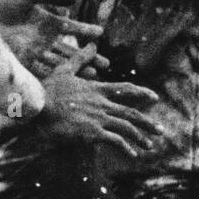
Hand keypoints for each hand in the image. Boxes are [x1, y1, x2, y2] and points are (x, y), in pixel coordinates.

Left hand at [0, 0, 108, 78]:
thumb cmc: (0, 5)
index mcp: (46, 24)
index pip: (71, 29)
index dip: (85, 32)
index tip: (100, 35)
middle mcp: (43, 42)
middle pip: (70, 51)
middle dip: (88, 58)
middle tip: (106, 66)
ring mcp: (35, 55)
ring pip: (62, 64)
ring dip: (78, 70)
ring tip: (95, 76)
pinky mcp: (25, 65)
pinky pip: (45, 72)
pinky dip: (59, 76)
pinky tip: (71, 81)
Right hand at [36, 43, 161, 157]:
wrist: (37, 107)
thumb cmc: (47, 90)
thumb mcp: (64, 70)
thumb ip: (80, 58)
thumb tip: (92, 43)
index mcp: (97, 89)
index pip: (126, 89)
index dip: (142, 93)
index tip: (155, 98)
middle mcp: (102, 103)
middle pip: (132, 112)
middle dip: (148, 123)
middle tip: (160, 130)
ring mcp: (99, 118)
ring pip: (127, 127)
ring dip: (141, 137)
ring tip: (150, 146)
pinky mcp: (93, 132)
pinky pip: (115, 141)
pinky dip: (126, 148)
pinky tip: (133, 155)